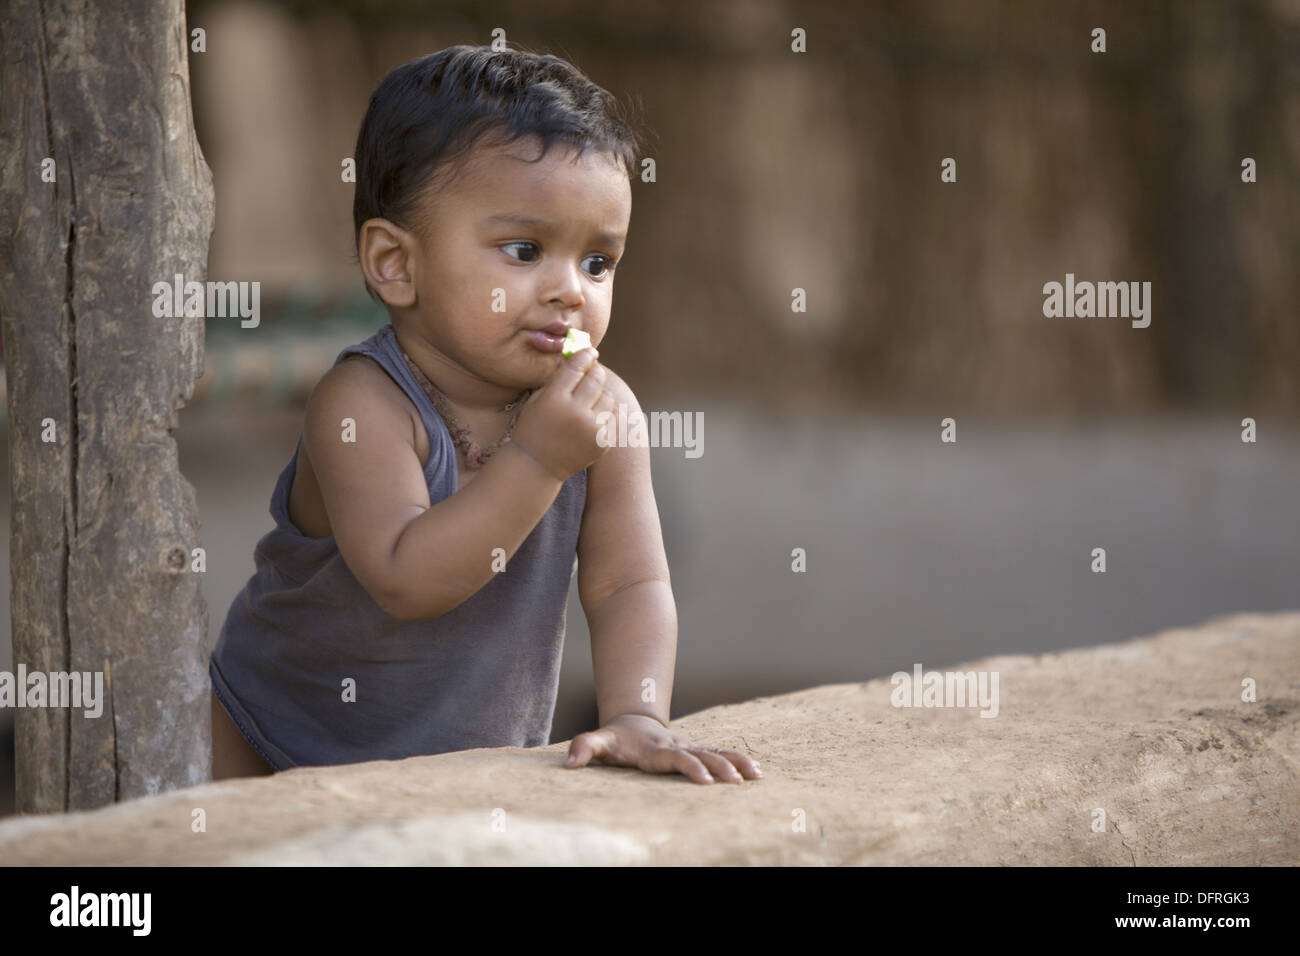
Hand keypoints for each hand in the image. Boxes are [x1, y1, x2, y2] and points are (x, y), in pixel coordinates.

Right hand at [509, 348, 615, 480]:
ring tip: (590, 398)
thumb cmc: (533, 428)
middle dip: (595, 372)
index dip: (585, 356)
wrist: (537, 465)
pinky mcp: (603, 442)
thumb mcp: (537, 399)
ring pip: (608, 397)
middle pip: (596, 380)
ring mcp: (591, 429)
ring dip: (601, 393)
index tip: (590, 351)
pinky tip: (594, 415)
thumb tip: (577, 355)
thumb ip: (557, 378)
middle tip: (592, 370)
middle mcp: (575, 412)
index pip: (577, 368)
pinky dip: (605, 413)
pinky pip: (613, 417)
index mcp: (555, 399)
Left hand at [563, 713, 762, 784]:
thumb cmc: (616, 739)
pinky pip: (721, 754)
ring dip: (737, 762)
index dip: (690, 768)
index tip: (706, 781)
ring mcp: (690, 748)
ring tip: (756, 774)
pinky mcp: (698, 751)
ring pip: (717, 752)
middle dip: (720, 768)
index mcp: (656, 750)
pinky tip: (757, 772)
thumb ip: (584, 748)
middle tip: (737, 782)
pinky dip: (739, 761)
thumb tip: (570, 763)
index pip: (676, 759)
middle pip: (702, 755)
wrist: (634, 722)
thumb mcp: (598, 741)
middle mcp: (677, 747)